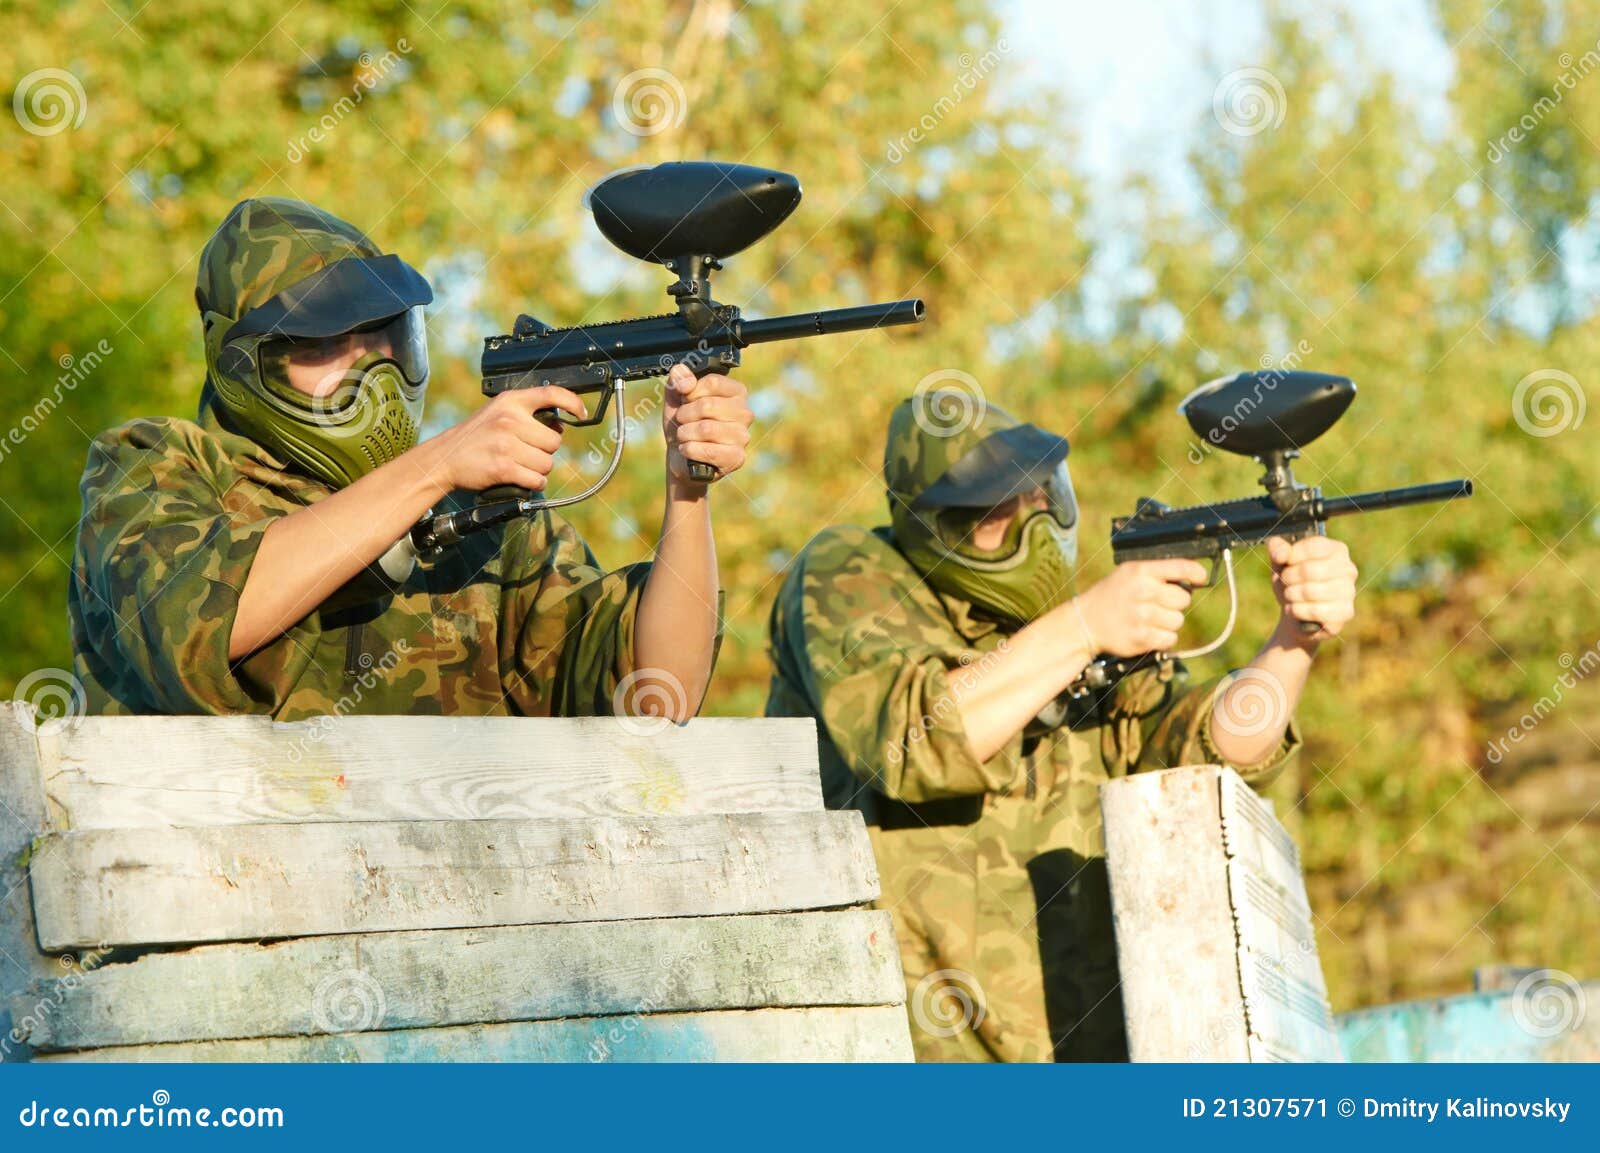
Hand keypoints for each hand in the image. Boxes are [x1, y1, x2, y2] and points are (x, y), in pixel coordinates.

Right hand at [421, 387, 587, 492]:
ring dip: (538, 469)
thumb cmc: (475, 437)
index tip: (581, 413)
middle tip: (525, 452)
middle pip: (554, 441)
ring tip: (518, 464)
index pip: (550, 394)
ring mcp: (506, 444)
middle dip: (544, 451)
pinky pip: (537, 479)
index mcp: (510, 401)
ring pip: (547, 463)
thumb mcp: (497, 412)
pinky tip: (519, 477)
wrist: (444, 457)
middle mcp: (510, 419)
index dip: (572, 403)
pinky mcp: (504, 467)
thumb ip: (526, 414)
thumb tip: (560, 427)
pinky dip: (533, 482)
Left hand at [662, 365, 753, 484]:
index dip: (691, 391)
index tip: (685, 399)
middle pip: (707, 405)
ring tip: (684, 436)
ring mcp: (742, 436)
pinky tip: (688, 450)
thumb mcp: (675, 397)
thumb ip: (678, 379)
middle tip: (682, 421)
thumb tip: (684, 379)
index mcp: (736, 393)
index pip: (713, 382)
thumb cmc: (684, 423)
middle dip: (685, 414)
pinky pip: (707, 450)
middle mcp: (744, 413)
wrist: (681, 455)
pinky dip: (689, 450)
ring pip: (706, 428)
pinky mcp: (736, 457)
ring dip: (685, 433)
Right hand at [1072, 558, 1209, 656]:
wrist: (1085, 622)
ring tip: (1148, 619)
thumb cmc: (1111, 595)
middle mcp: (1143, 591)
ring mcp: (1142, 616)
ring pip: (1177, 621)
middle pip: (1183, 599)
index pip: (1180, 567)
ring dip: (1168, 623)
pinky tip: (1147, 632)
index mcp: (1140, 571)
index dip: (1195, 573)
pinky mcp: (1141, 638)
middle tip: (1157, 604)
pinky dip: (1162, 638)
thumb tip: (1192, 578)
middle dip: (1174, 603)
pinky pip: (1170, 639)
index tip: (1200, 578)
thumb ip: (1157, 573)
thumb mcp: (1128, 574)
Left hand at [1267, 535, 1356, 645]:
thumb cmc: (1293, 581)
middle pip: (1309, 570)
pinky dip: (1297, 610)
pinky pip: (1314, 611)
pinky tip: (1294, 608)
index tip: (1284, 561)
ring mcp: (1349, 591)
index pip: (1314, 546)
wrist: (1298, 612)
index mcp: (1337, 549)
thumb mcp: (1281, 562)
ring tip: (1289, 594)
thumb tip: (1281, 553)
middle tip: (1285, 581)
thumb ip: (1278, 549)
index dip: (1292, 555)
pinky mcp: (1345, 612)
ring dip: (1291, 594)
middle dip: (1288, 577)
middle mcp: (1348, 569)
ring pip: (1310, 592)